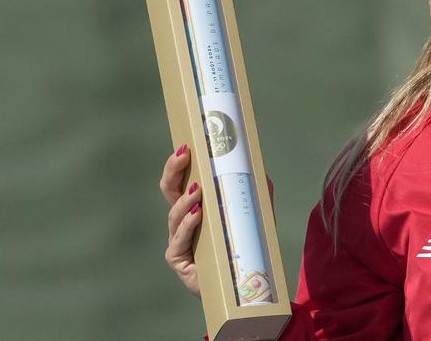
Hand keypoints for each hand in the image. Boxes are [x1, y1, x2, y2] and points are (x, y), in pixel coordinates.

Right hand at [158, 145, 278, 299]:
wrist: (245, 285)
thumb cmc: (245, 248)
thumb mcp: (255, 216)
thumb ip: (257, 193)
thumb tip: (261, 169)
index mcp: (198, 207)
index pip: (183, 181)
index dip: (180, 163)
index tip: (187, 145)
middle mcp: (184, 221)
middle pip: (169, 191)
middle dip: (173, 171)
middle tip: (183, 155)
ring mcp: (179, 241)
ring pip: (174, 215)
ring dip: (185, 199)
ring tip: (198, 189)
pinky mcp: (179, 260)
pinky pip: (179, 240)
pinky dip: (187, 226)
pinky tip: (196, 215)